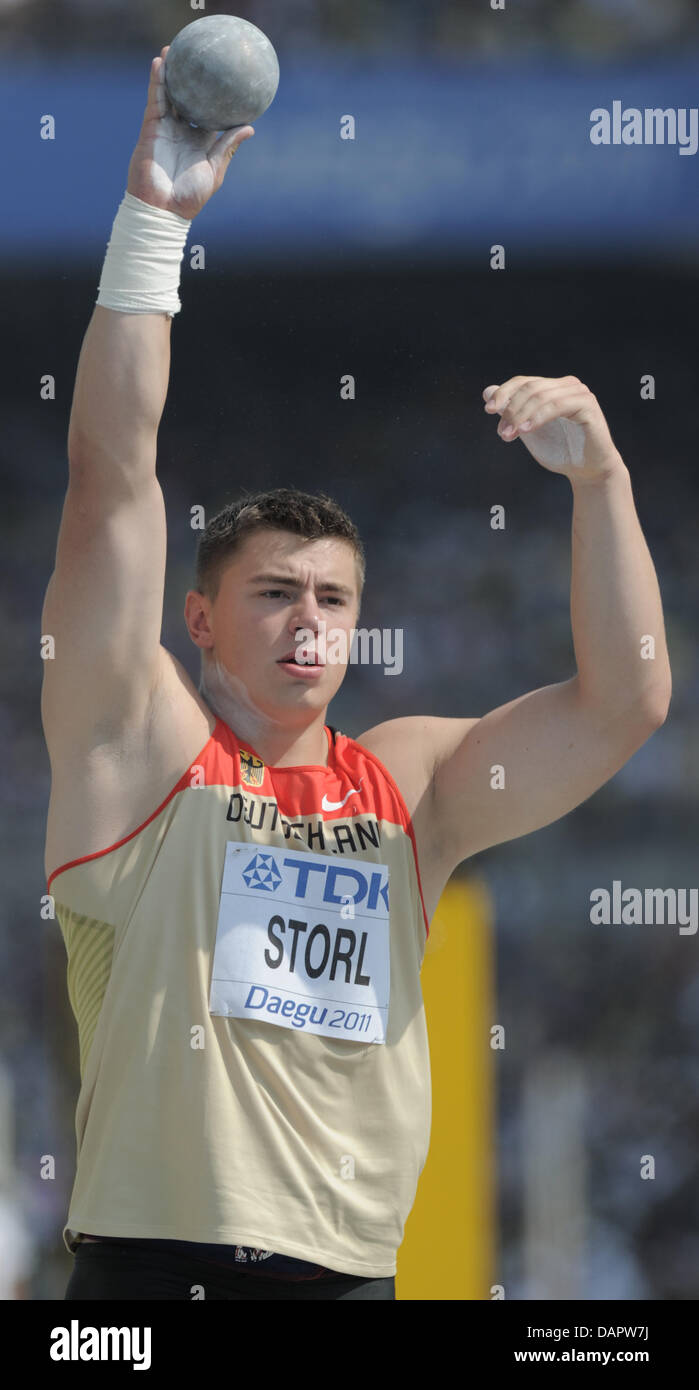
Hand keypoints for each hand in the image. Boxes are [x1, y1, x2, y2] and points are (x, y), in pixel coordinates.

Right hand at [126, 48, 253, 220]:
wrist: (164, 209)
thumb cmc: (190, 197)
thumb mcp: (215, 170)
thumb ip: (228, 147)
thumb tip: (249, 127)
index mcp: (199, 141)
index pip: (206, 112)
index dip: (212, 96)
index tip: (221, 78)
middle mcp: (181, 131)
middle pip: (184, 98)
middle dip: (187, 78)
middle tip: (195, 55)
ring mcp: (165, 128)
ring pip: (167, 94)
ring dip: (168, 71)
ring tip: (172, 48)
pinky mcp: (151, 128)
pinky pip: (154, 100)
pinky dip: (156, 81)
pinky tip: (159, 63)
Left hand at [483, 375, 623, 482]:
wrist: (587, 471)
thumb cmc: (560, 450)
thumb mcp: (528, 429)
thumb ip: (510, 411)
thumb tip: (487, 391)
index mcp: (553, 387)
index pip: (523, 382)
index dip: (504, 393)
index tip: (488, 410)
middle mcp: (567, 385)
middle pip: (530, 388)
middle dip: (511, 410)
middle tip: (502, 432)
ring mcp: (579, 392)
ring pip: (541, 396)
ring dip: (521, 416)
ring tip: (510, 435)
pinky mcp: (587, 404)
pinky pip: (557, 406)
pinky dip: (538, 417)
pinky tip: (526, 430)